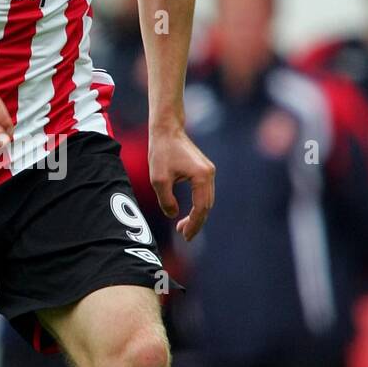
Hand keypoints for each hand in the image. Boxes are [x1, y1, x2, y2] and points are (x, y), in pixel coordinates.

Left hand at [149, 124, 214, 240]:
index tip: (184, 236)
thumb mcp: (158, 180)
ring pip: (206, 201)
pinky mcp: (204, 170)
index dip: (193, 225)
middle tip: (183, 235)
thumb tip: (173, 215)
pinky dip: (197, 205)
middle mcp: (209, 174)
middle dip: (196, 223)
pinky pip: (203, 193)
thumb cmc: (161, 152)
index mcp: (201, 177)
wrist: (167, 130)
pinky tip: (187, 213)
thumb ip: (166, 201)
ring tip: (182, 227)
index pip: (201, 208)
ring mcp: (209, 171)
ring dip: (197, 215)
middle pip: (207, 206)